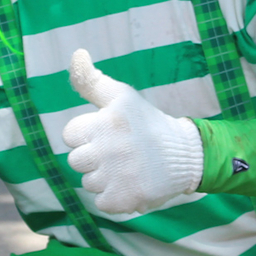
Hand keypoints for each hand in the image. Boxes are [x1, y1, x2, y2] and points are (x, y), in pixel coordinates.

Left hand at [62, 49, 202, 214]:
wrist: (185, 154)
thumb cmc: (146, 123)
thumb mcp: (120, 96)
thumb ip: (91, 80)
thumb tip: (77, 53)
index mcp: (104, 123)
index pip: (69, 135)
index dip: (87, 135)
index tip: (107, 134)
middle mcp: (108, 150)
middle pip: (76, 161)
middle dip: (94, 158)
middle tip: (119, 152)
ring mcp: (116, 177)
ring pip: (88, 183)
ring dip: (105, 178)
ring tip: (128, 167)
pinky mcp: (124, 200)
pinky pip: (102, 202)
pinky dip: (114, 197)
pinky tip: (132, 183)